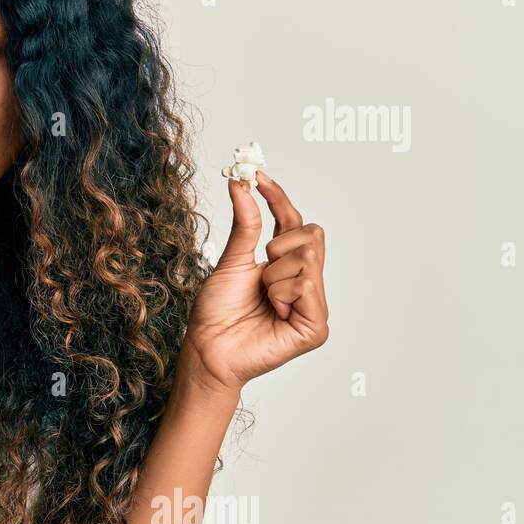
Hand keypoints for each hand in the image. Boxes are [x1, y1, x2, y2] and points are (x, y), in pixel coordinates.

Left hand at [179, 169, 328, 395]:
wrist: (207, 348)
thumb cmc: (216, 312)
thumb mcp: (231, 260)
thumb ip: (245, 224)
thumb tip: (242, 184)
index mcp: (285, 267)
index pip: (294, 223)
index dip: (279, 198)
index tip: (257, 175)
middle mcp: (304, 284)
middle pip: (312, 235)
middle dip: (280, 246)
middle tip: (261, 269)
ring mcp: (313, 306)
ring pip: (308, 259)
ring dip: (275, 277)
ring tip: (263, 300)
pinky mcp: (316, 327)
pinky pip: (308, 287)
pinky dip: (282, 295)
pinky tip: (272, 313)